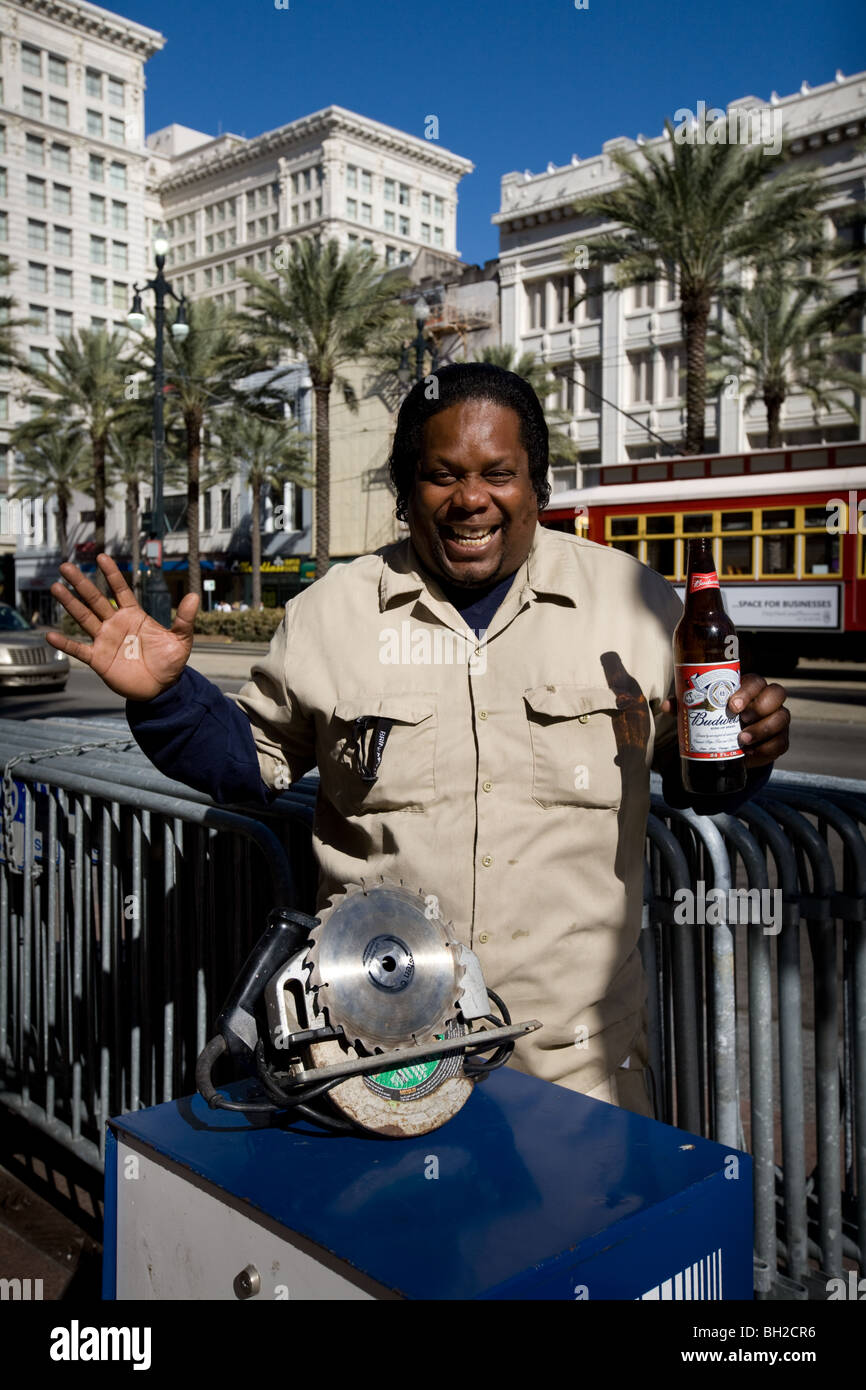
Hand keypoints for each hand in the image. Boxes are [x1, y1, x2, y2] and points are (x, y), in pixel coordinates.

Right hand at [46, 553, 199, 701]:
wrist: (161, 689)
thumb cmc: (170, 663)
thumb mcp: (181, 640)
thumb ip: (185, 619)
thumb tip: (194, 596)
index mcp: (134, 615)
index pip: (120, 590)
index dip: (112, 574)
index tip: (102, 557)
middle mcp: (115, 624)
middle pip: (96, 599)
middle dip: (81, 583)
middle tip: (66, 566)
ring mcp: (105, 640)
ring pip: (84, 618)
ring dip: (70, 604)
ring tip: (56, 587)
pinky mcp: (98, 659)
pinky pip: (79, 649)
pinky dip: (65, 643)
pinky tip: (50, 635)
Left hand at [661, 673, 789, 769]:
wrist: (732, 743)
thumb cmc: (718, 718)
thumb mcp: (703, 711)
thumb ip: (686, 705)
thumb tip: (666, 706)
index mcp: (750, 688)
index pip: (756, 681)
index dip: (748, 690)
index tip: (732, 704)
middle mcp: (768, 700)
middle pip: (776, 693)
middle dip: (760, 706)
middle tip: (740, 719)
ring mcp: (777, 719)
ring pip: (782, 718)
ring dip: (763, 729)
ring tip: (742, 740)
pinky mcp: (780, 740)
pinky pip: (781, 743)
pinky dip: (766, 749)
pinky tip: (751, 753)